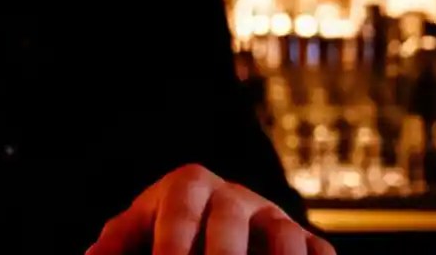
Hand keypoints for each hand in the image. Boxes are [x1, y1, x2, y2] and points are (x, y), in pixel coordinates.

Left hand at [86, 165, 335, 254]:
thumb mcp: (137, 230)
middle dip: (224, 253)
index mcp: (188, 186)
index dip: (174, 242)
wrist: (209, 224)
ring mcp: (273, 217)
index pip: (180, 210)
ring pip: (283, 233)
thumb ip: (116, 243)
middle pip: (232, 217)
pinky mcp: (305, 240)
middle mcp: (234, 195)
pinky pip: (319, 249)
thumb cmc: (163, 231)